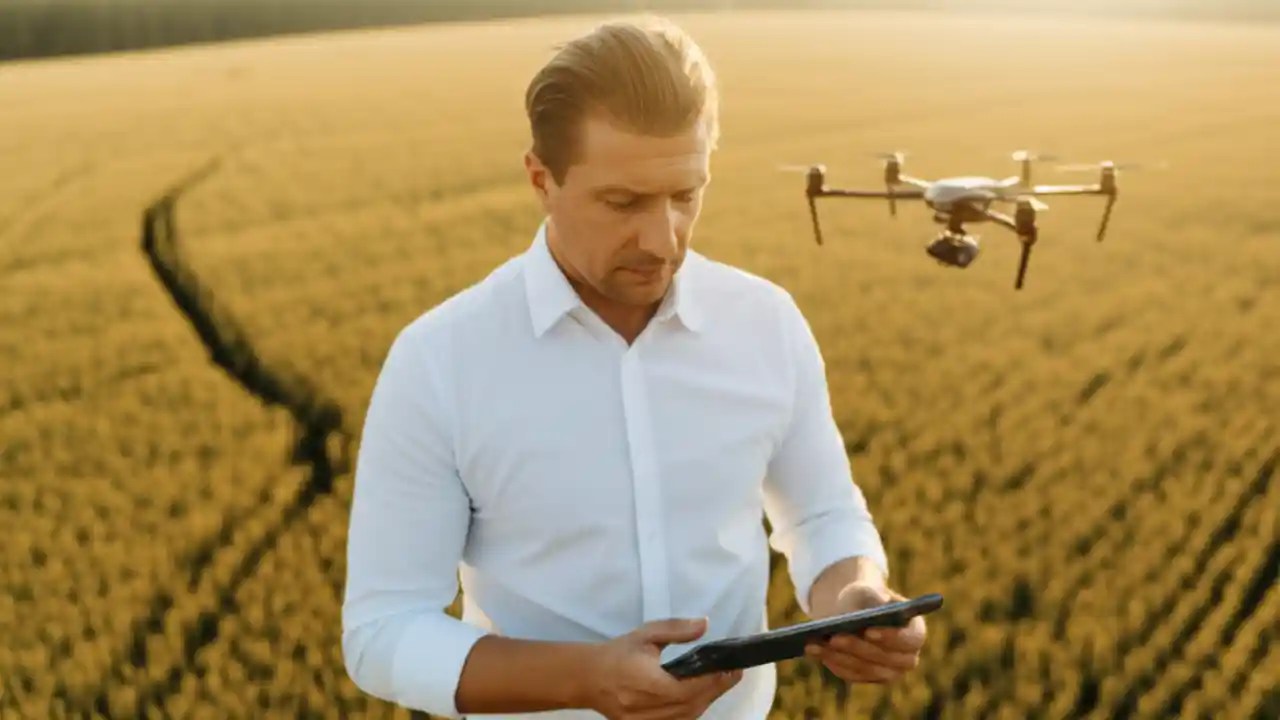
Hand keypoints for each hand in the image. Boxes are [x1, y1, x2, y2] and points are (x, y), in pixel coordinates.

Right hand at [583, 617, 742, 718]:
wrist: (588, 678)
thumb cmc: (618, 653)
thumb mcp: (646, 635)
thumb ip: (676, 629)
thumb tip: (704, 624)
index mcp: (647, 683)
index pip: (688, 688)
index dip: (714, 681)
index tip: (733, 668)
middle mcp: (647, 708)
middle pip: (691, 706)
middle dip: (715, 690)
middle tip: (732, 673)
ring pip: (685, 718)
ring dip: (706, 701)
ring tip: (719, 683)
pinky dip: (691, 711)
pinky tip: (699, 697)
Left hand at [804, 583, 926, 684]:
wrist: (855, 611)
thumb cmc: (865, 599)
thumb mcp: (867, 591)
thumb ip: (869, 601)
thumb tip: (856, 617)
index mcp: (915, 632)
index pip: (910, 639)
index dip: (890, 637)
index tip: (868, 630)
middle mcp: (907, 658)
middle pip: (885, 659)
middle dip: (857, 647)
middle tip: (835, 637)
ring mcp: (888, 672)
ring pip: (864, 668)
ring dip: (838, 655)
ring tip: (815, 642)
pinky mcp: (867, 678)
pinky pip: (849, 673)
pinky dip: (830, 660)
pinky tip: (813, 648)